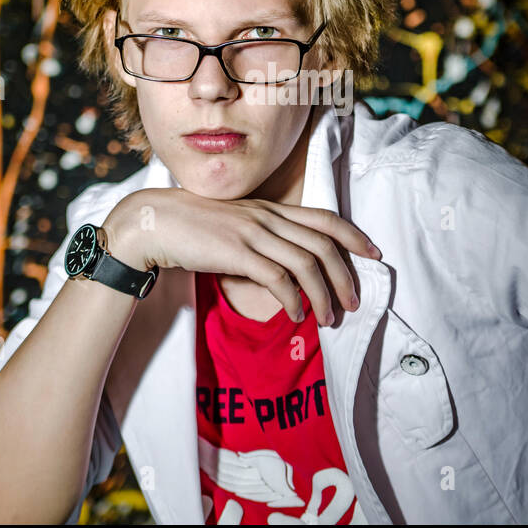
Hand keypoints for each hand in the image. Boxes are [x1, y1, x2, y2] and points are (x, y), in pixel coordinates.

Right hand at [102, 188, 380, 325]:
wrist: (153, 222)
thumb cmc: (192, 229)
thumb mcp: (235, 227)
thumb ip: (261, 240)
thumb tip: (284, 270)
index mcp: (270, 209)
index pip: (324, 217)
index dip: (354, 234)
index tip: (374, 252)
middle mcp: (268, 217)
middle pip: (323, 243)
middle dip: (346, 274)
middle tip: (355, 302)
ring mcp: (253, 233)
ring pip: (306, 263)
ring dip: (324, 294)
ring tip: (329, 319)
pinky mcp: (237, 252)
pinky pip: (278, 278)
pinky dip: (294, 300)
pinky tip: (296, 315)